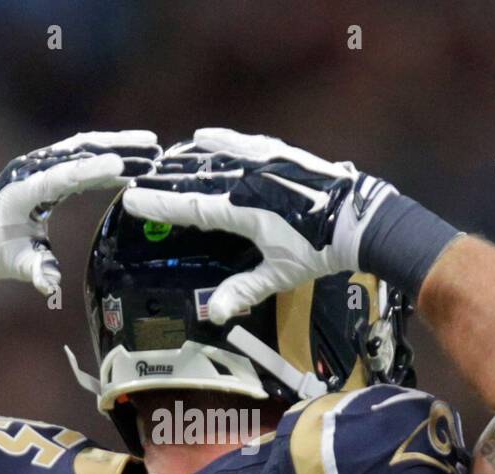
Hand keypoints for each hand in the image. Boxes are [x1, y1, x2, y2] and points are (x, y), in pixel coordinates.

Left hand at [0, 130, 160, 293]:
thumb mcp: (15, 263)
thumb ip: (35, 270)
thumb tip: (50, 285)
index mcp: (24, 192)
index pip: (62, 177)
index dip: (90, 170)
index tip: (119, 165)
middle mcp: (32, 169)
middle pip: (78, 152)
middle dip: (116, 149)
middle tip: (151, 149)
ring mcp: (40, 163)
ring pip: (81, 146)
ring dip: (116, 143)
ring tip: (151, 143)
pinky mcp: (49, 166)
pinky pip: (80, 152)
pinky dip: (105, 148)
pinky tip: (132, 149)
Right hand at [122, 128, 397, 322]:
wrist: (362, 220)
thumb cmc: (319, 251)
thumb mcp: (279, 276)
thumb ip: (243, 290)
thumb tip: (213, 314)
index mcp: (243, 211)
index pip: (191, 207)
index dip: (159, 206)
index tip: (132, 201)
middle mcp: (249, 181)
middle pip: (199, 177)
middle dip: (169, 179)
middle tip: (144, 179)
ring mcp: (266, 163)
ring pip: (219, 155)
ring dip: (191, 158)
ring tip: (169, 157)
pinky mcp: (283, 154)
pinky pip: (245, 143)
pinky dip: (224, 141)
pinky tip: (210, 137)